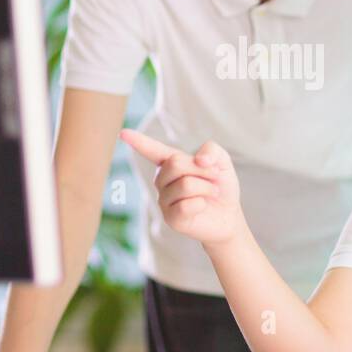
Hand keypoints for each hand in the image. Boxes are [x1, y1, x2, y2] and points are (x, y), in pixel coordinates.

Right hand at [120, 129, 245, 244]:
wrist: (228, 214)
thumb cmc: (219, 185)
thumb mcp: (221, 161)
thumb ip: (212, 150)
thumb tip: (199, 159)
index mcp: (170, 162)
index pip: (152, 150)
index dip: (138, 141)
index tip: (123, 133)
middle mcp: (162, 180)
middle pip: (175, 164)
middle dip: (202, 170)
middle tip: (214, 178)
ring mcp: (163, 200)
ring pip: (186, 184)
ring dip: (207, 188)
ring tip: (210, 193)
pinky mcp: (170, 218)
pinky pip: (187, 205)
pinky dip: (202, 204)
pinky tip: (202, 207)